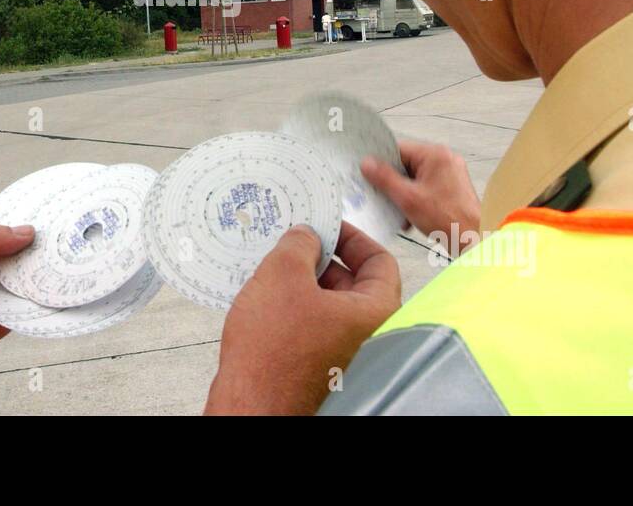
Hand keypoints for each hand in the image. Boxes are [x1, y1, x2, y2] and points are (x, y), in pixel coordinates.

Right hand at [204, 222, 400, 414]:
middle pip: (355, 282)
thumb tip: (305, 235)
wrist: (252, 405)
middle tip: (296, 243)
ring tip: (276, 269)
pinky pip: (316, 325)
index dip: (352, 237)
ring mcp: (345, 355)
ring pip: (332, 305)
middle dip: (323, 259)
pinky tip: (269, 298)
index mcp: (376, 313)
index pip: (380, 261)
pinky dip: (297, 307)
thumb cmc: (273, 357)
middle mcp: (368, 337)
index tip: (328, 226)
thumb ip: (299, 244)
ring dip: (306, 283)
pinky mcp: (321, 367)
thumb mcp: (282, 275)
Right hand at [362, 139, 480, 254]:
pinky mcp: (451, 187)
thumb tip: (368, 163)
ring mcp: (449, 173)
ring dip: (403, 194)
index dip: (381, 162)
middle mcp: (444, 160)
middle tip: (382, 196)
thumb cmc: (450, 219)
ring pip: (415, 178)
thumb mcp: (408, 198)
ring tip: (399, 211)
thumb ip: (384, 178)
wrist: (475, 239)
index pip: (398, 149)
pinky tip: (410, 217)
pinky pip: (425, 187)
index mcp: (435, 155)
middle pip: (406, 165)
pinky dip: (415, 199)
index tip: (368, 173)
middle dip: (394, 183)